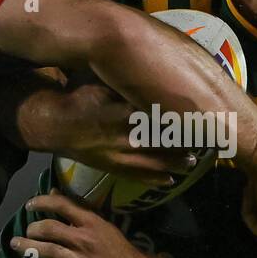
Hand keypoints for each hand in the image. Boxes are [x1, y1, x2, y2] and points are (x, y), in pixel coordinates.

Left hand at [11, 191, 155, 257]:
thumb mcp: (103, 226)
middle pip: (49, 229)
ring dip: (27, 248)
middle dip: (32, 229)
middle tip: (26, 231)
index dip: (41, 203)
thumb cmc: (120, 250)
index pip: (62, 206)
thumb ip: (77, 212)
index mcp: (92, 223)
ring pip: (47, 251)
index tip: (29, 205)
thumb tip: (53, 193)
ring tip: (16, 246)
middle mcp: (84, 240)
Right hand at [50, 83, 196, 185]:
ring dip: (174, 164)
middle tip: (203, 143)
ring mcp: (118, 155)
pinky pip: (137, 177)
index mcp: (124, 112)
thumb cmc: (80, 97)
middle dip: (183, 144)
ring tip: (190, 162)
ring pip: (153, 162)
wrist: (53, 124)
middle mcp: (124, 136)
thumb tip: (156, 76)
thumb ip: (127, 84)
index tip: (198, 119)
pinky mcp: (111, 167)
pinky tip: (169, 181)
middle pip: (162, 142)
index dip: (180, 120)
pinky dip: (154, 180)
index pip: (160, 117)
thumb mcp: (102, 83)